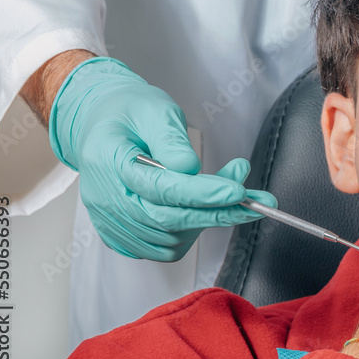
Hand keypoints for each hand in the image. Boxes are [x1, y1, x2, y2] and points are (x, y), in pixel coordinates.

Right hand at [49, 57, 275, 260]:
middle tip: (257, 202)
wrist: (102, 124)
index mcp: (109, 161)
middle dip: (218, 212)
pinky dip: (190, 233)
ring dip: (208, 220)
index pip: (161, 188)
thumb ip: (170, 139)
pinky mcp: (121, 234)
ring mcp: (111, 220)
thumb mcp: (154, 110)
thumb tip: (189, 167)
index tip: (236, 191)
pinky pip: (162, 248)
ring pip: (169, 238)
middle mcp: (105, 198)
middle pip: (167, 219)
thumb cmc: (130, 113)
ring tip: (230, 192)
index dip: (202, 193)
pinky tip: (203, 209)